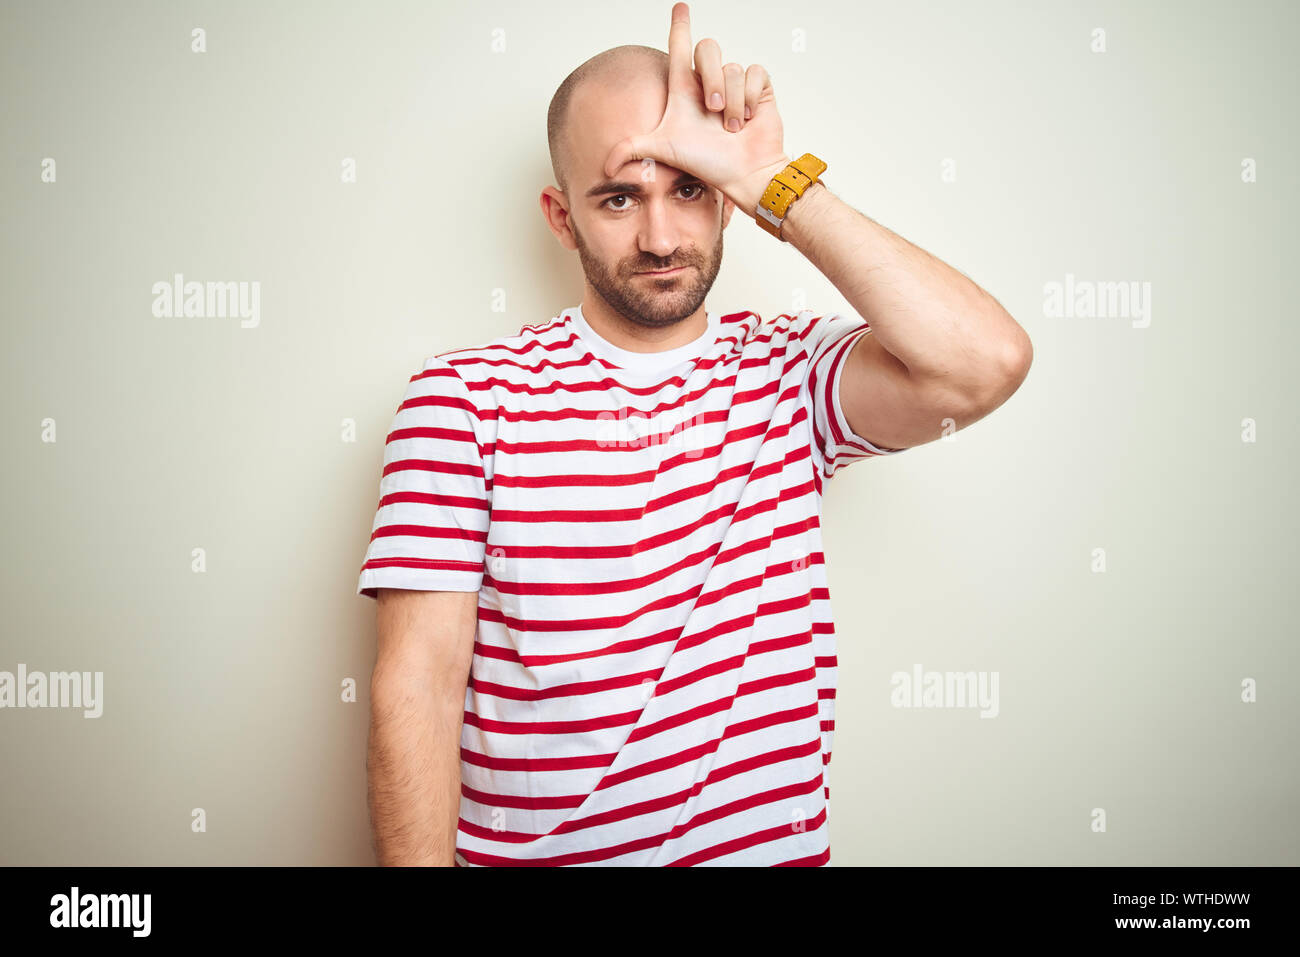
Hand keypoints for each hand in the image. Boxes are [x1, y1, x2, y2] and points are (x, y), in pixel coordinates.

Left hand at [602, 2, 791, 214]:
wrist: (741, 175)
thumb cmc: (707, 164)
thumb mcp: (662, 150)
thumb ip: (631, 149)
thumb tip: (606, 167)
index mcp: (685, 90)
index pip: (679, 49)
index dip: (680, 26)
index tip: (679, 7)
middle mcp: (709, 84)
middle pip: (708, 48)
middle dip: (711, 80)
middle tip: (712, 110)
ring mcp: (735, 86)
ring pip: (732, 69)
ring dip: (732, 102)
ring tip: (731, 127)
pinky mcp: (759, 89)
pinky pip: (754, 73)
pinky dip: (751, 97)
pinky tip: (748, 118)